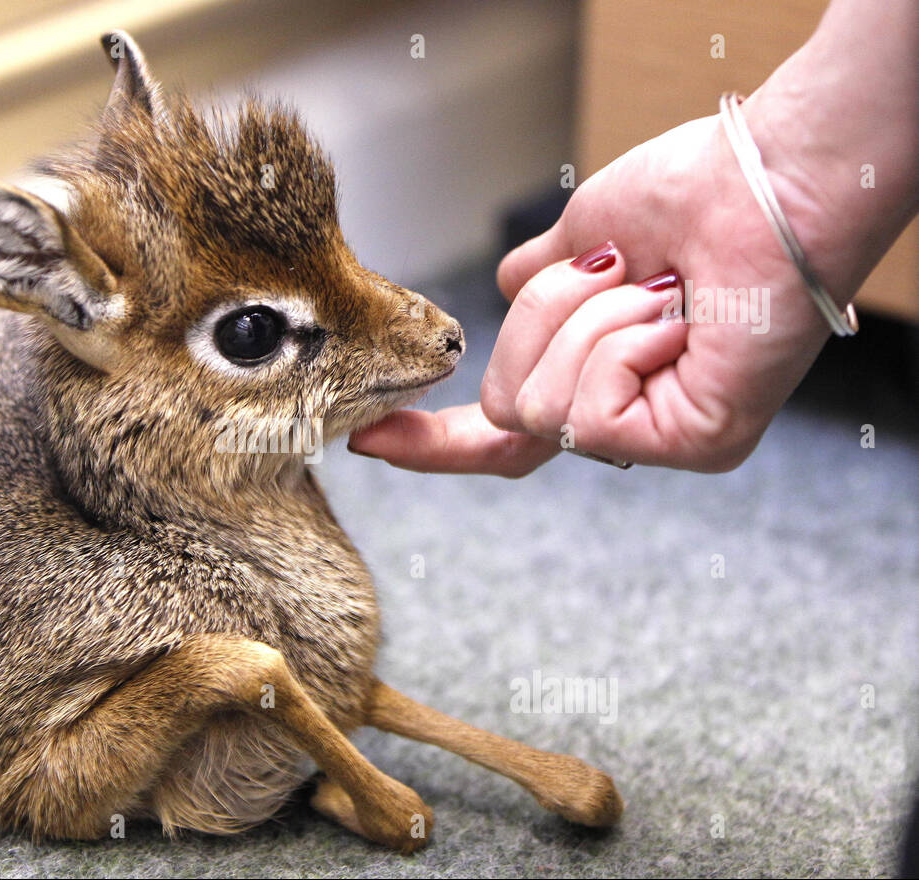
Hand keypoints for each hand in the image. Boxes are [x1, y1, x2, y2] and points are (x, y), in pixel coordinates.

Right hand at [349, 0, 918, 475]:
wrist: (767, 177)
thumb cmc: (693, 194)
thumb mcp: (582, 238)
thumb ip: (537, 281)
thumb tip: (507, 282)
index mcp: (600, 376)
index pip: (502, 435)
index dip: (434, 442)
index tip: (370, 440)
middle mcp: (627, 417)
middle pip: (503, 407)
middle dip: (537, 323)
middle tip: (613, 271)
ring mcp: (659, 437)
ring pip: (536, 406)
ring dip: (585, 320)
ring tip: (660, 288)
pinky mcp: (691, 443)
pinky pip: (587, 412)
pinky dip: (619, 342)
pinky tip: (676, 318)